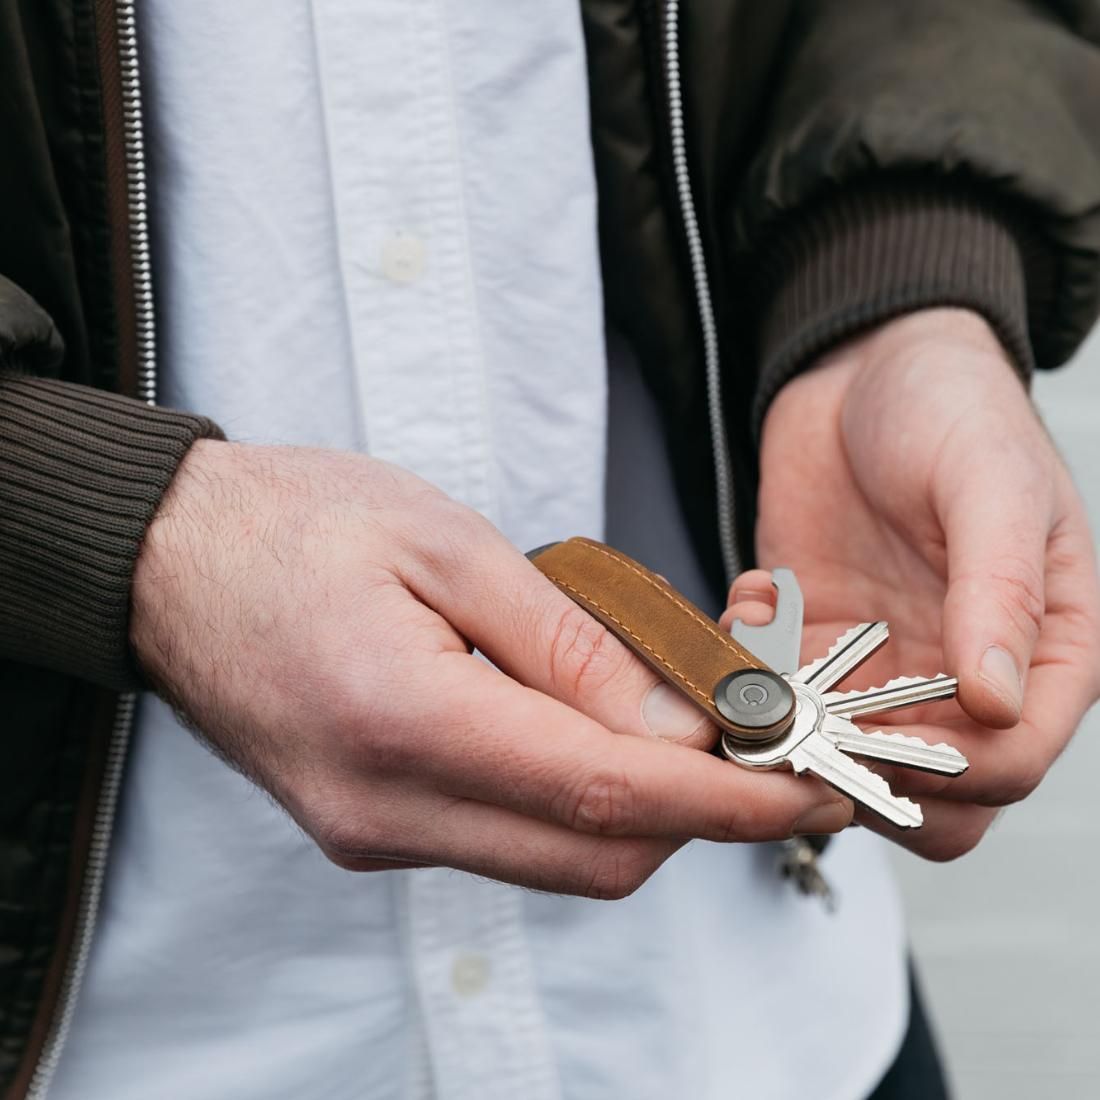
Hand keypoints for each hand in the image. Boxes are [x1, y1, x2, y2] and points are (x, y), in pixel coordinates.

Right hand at [131, 443, 851, 896]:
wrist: (169, 561)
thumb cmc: (300, 524)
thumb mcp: (447, 543)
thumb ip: (569, 644)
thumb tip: (675, 728)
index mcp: (403, 720)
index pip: (603, 795)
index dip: (724, 801)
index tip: (807, 790)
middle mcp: (386, 809)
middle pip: (593, 855)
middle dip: (698, 812)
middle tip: (759, 740)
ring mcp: (372, 833)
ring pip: (557, 857)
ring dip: (639, 804)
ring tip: (682, 723)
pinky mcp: (370, 827)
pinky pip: (508, 839)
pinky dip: (575, 799)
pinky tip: (592, 728)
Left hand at [720, 308, 1099, 859]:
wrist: (866, 368)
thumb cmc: (953, 410)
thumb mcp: (991, 485)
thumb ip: (1000, 592)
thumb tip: (999, 704)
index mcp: (1039, 650)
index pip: (1012, 763)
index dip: (953, 776)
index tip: (882, 741)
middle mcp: (958, 673)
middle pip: (925, 789)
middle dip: (861, 771)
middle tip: (805, 718)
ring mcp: (880, 661)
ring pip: (837, 751)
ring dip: (789, 719)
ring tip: (766, 639)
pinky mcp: (812, 635)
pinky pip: (775, 689)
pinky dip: (751, 662)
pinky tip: (754, 593)